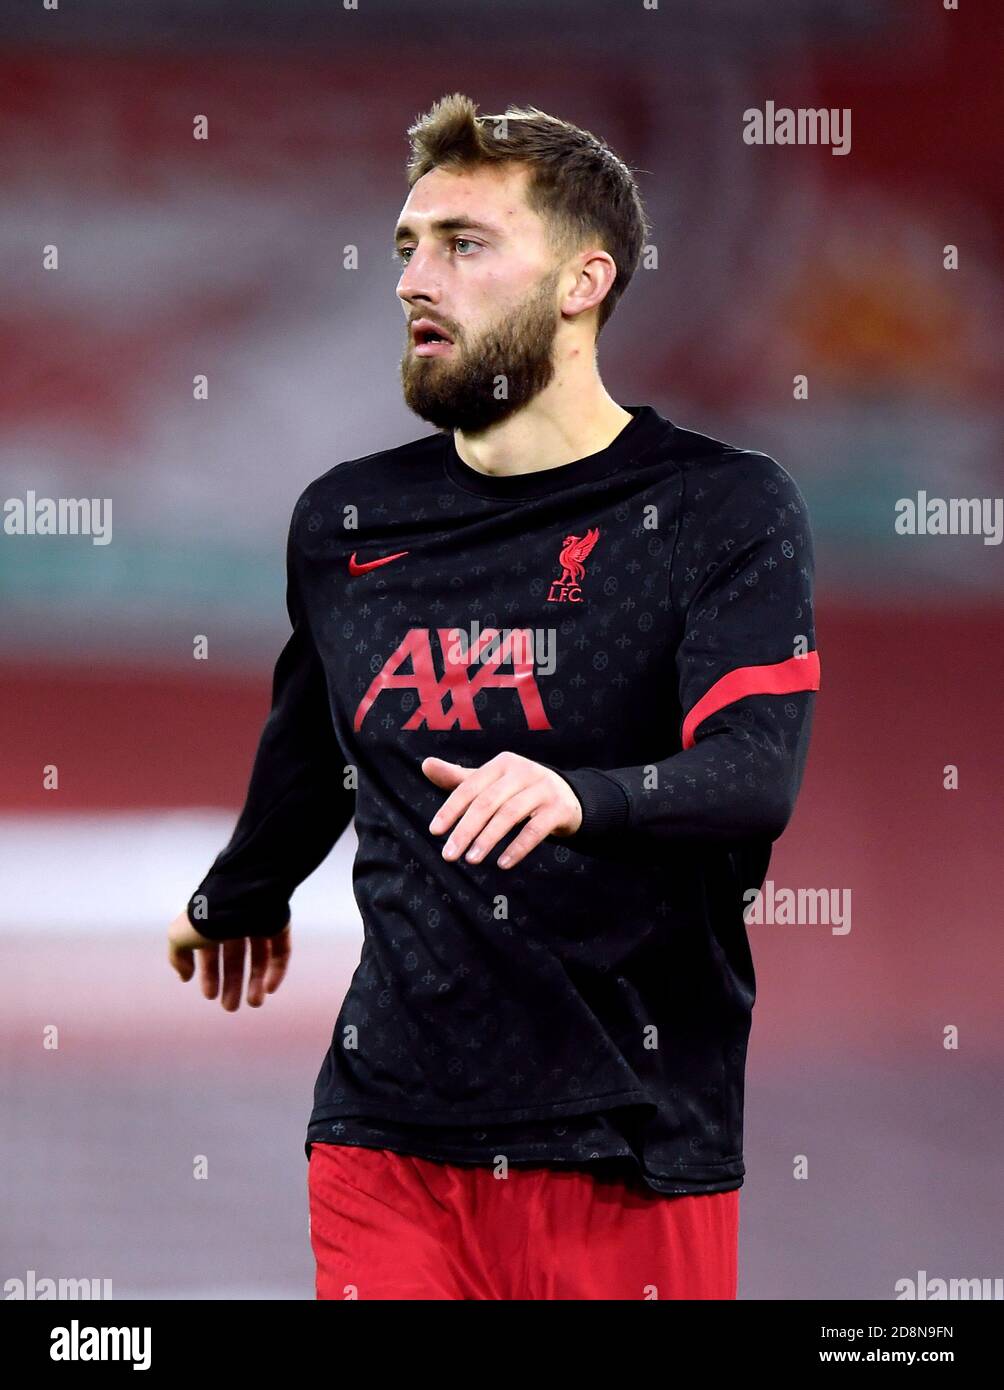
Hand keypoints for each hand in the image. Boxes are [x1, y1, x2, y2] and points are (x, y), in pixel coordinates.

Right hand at [167, 909, 291, 1010]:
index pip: (211, 953)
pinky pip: (280, 950)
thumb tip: (185, 977)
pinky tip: (269, 988)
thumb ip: (178, 958)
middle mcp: (235, 922)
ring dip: (256, 982)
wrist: (236, 898)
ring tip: (254, 1003)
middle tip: (230, 1007)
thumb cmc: (205, 918)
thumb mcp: (180, 937)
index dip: (210, 975)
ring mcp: (258, 921)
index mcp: (211, 923)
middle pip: (235, 958)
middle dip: (233, 984)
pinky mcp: (279, 922)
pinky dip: (276, 970)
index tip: (210, 995)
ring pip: (259, 956)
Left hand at [422, 751, 582, 869]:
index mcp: (502, 763)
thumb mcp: (491, 783)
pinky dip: (517, 848)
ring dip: (488, 839)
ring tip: (471, 860)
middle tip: (449, 855)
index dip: (451, 809)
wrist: (568, 797)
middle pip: (487, 802)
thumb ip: (459, 778)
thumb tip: (425, 765)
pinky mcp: (559, 808)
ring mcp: (543, 788)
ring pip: (510, 815)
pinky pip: (535, 830)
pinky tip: (502, 864)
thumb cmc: (519, 791)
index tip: (435, 832)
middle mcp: (523, 771)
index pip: (470, 787)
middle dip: (465, 830)